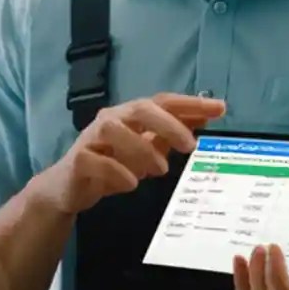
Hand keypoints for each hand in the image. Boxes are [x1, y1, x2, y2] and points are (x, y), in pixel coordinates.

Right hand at [29, 93, 225, 215]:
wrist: (68, 188)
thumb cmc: (110, 165)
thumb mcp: (145, 151)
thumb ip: (169, 136)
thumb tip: (203, 119)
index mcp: (130, 116)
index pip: (162, 101)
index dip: (190, 103)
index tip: (220, 108)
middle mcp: (111, 120)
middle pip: (139, 108)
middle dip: (168, 123)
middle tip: (190, 146)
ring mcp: (91, 139)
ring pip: (113, 129)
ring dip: (141, 149)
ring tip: (160, 170)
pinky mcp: (78, 160)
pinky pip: (96, 160)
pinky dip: (117, 171)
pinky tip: (131, 184)